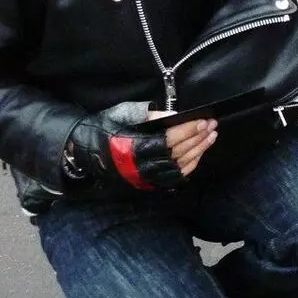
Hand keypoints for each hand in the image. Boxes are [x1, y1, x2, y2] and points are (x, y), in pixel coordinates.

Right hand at [63, 106, 216, 192]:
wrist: (85, 152)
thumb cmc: (103, 128)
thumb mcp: (121, 114)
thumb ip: (147, 115)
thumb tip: (174, 116)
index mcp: (131, 148)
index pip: (167, 140)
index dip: (187, 131)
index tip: (202, 120)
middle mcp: (141, 166)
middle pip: (177, 153)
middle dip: (197, 138)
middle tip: (212, 125)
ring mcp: (146, 177)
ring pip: (180, 165)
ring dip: (199, 149)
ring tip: (211, 135)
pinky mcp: (150, 183)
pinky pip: (176, 176)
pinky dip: (191, 164)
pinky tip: (201, 152)